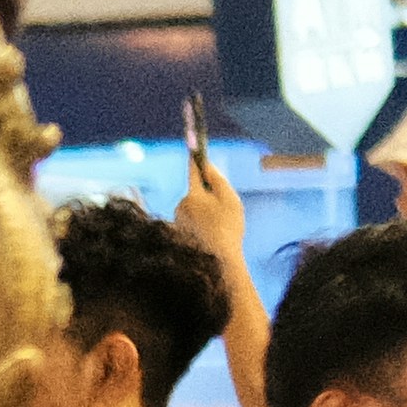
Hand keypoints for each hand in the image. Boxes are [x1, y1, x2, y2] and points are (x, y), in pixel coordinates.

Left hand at [175, 139, 245, 271]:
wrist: (217, 260)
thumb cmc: (227, 228)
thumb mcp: (228, 199)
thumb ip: (217, 180)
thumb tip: (207, 165)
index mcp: (193, 194)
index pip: (193, 171)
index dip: (195, 159)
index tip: (192, 146)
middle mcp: (181, 205)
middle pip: (196, 193)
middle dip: (207, 197)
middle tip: (224, 211)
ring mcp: (178, 220)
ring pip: (194, 209)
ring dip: (205, 213)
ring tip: (219, 228)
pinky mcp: (178, 233)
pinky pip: (192, 223)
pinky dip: (201, 226)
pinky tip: (211, 236)